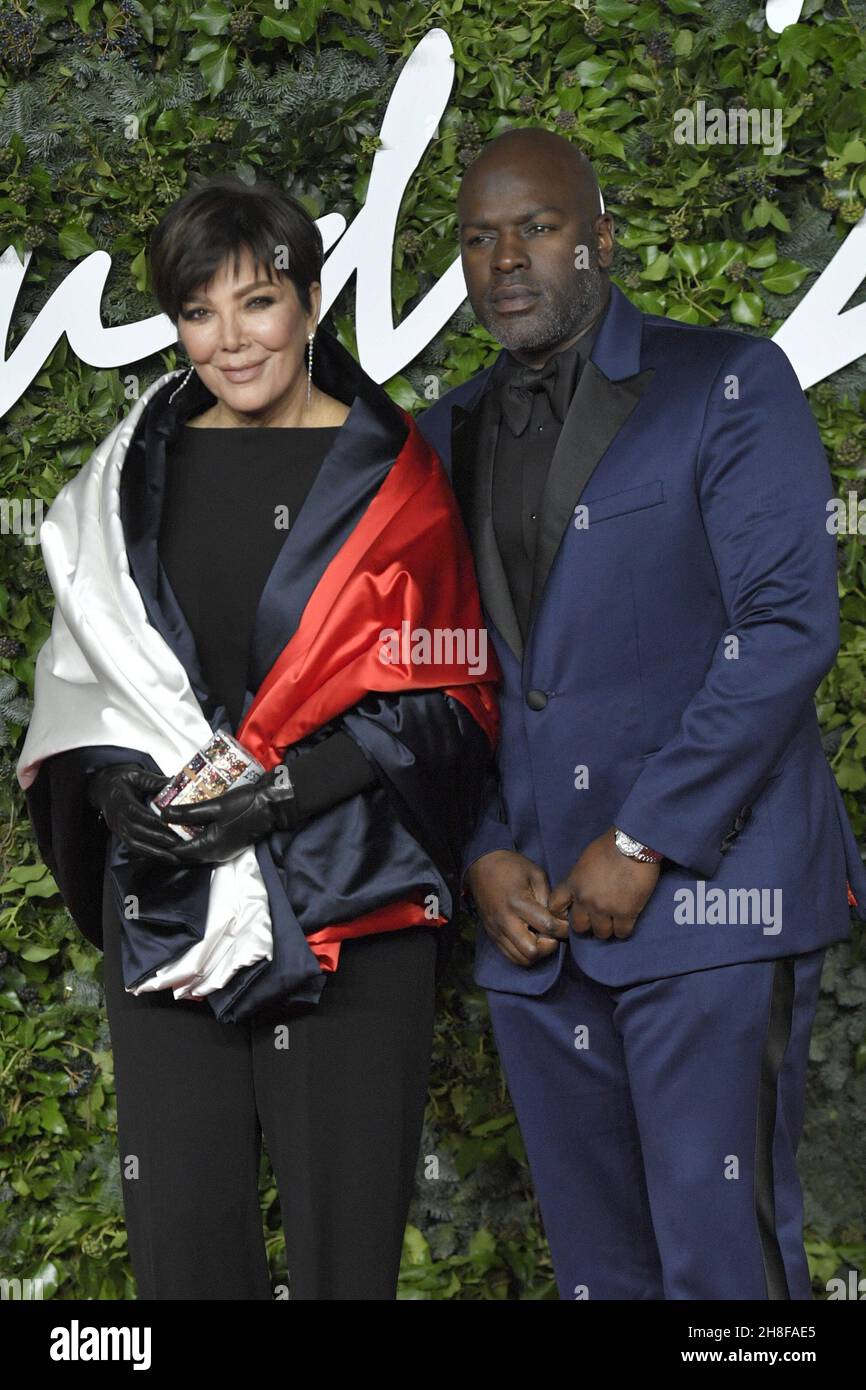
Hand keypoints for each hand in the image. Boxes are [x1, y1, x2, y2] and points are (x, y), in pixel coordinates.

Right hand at [86, 763, 184, 863]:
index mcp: (120, 800)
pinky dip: (149, 855)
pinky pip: (134, 848)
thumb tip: (174, 782)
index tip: (169, 825)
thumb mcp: (135, 775)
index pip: (136, 812)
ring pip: (135, 844)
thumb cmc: (121, 781)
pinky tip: (164, 858)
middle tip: (176, 843)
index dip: (152, 820)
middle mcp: (117, 817)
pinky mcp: (121, 835)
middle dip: (157, 839)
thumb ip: (153, 780)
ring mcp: (118, 828)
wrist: (104, 788)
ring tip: (173, 857)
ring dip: (155, 852)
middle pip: (137, 831)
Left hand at [158, 766, 297, 863]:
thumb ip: (188, 812)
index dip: (159, 844)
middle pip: (183, 854)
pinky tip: (185, 824)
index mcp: (209, 848)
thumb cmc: (246, 805)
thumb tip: (163, 815)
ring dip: (179, 840)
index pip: (176, 852)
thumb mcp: (216, 806)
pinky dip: (191, 837)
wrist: (273, 806)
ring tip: (165, 826)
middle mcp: (214, 854)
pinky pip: (203, 844)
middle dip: (167, 844)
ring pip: (193, 850)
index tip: (146, 833)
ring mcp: (222, 850)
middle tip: (151, 830)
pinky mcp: (227, 844)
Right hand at [466, 850, 567, 967]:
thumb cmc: (511, 867)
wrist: (482, 866)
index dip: (563, 929)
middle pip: (532, 951)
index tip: (566, 923)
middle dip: (548, 946)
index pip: (547, 927)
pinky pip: (510, 956)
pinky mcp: (492, 936)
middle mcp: (505, 921)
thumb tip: (558, 919)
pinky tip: (530, 939)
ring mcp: (496, 931)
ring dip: (536, 952)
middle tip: (552, 934)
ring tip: (541, 937)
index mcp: (518, 903)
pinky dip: (524, 953)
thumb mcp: (536, 874)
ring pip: (521, 959)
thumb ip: (548, 898)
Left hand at [548, 827, 659, 940]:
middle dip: (587, 924)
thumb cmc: (610, 845)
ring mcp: (605, 908)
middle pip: (579, 926)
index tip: (573, 912)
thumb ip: (580, 878)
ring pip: (601, 933)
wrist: (633, 844)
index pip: (555, 907)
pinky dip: (624, 929)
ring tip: (613, 921)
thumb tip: (581, 888)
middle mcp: (585, 899)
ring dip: (607, 929)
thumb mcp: (585, 860)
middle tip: (596, 919)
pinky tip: (627, 921)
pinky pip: (622, 933)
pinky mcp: (626, 912)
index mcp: (573, 884)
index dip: (563, 913)